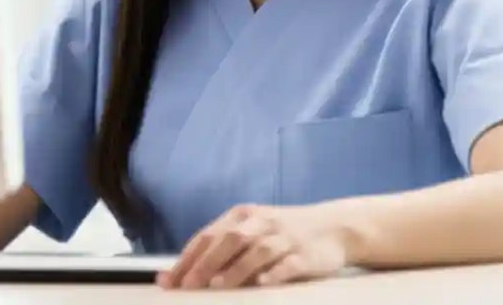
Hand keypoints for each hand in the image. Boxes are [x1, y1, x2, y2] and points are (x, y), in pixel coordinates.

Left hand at [159, 203, 346, 289]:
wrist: (334, 226)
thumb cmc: (284, 233)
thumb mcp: (253, 231)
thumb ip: (223, 248)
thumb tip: (184, 273)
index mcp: (243, 216)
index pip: (207, 236)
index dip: (187, 258)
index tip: (168, 280)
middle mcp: (261, 222)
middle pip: (229, 240)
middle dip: (205, 263)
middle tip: (187, 286)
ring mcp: (284, 237)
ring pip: (257, 251)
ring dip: (235, 269)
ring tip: (217, 286)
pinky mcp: (305, 254)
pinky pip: (288, 264)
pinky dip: (274, 273)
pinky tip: (263, 283)